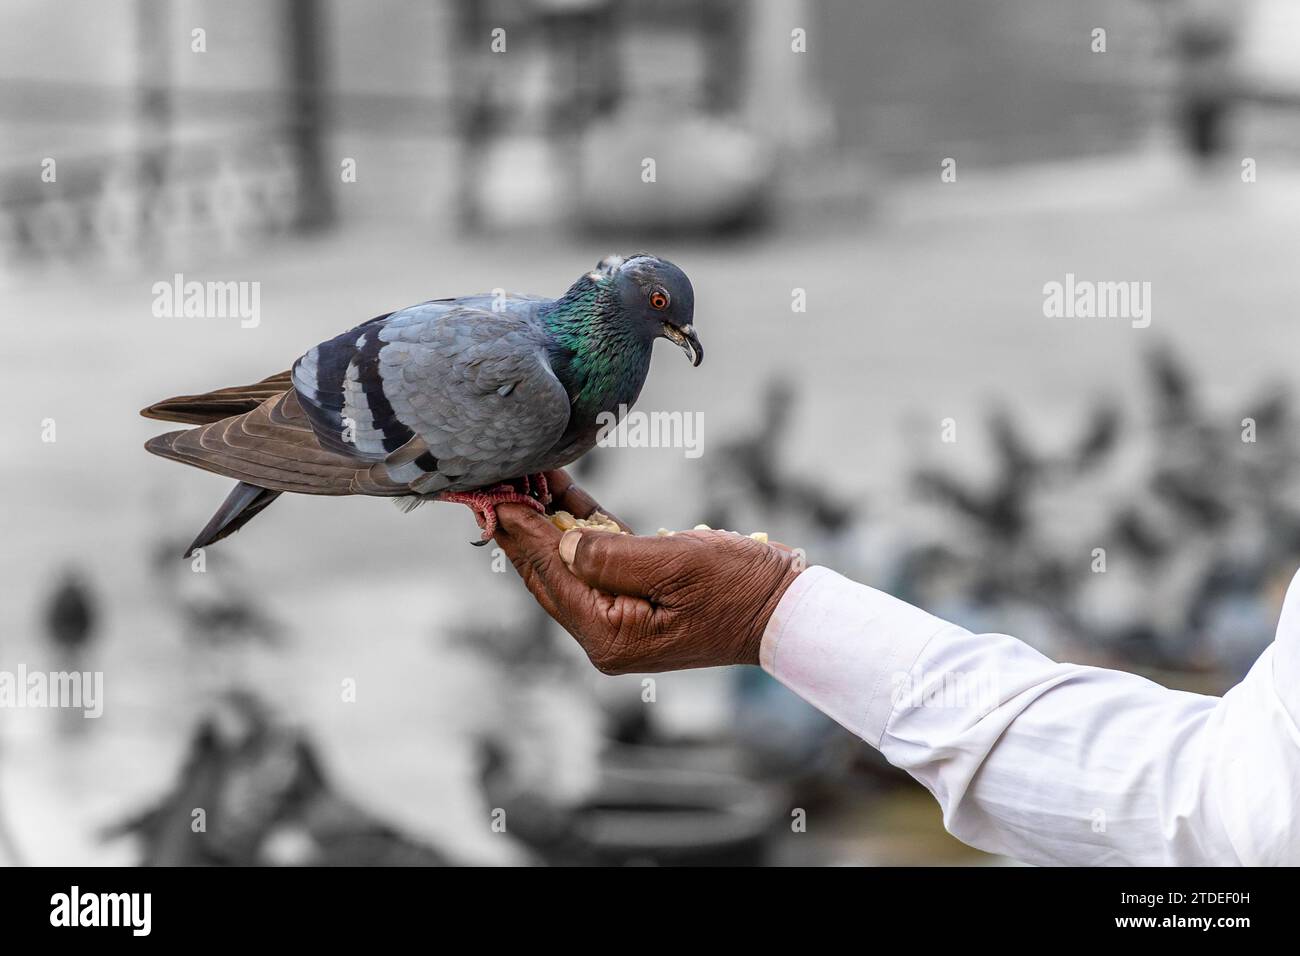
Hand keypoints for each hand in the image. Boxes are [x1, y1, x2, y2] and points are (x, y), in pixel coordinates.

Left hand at [493, 470, 802, 672]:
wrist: (789, 612)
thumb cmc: (743, 588)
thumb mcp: (678, 565)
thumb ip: (613, 555)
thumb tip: (562, 539)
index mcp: (609, 634)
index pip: (551, 573)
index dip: (521, 529)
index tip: (494, 490)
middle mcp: (605, 634)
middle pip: (549, 571)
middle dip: (523, 523)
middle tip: (496, 476)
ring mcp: (619, 620)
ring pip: (568, 563)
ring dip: (548, 518)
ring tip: (524, 473)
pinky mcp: (636, 601)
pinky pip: (596, 560)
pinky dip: (580, 525)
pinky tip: (562, 491)